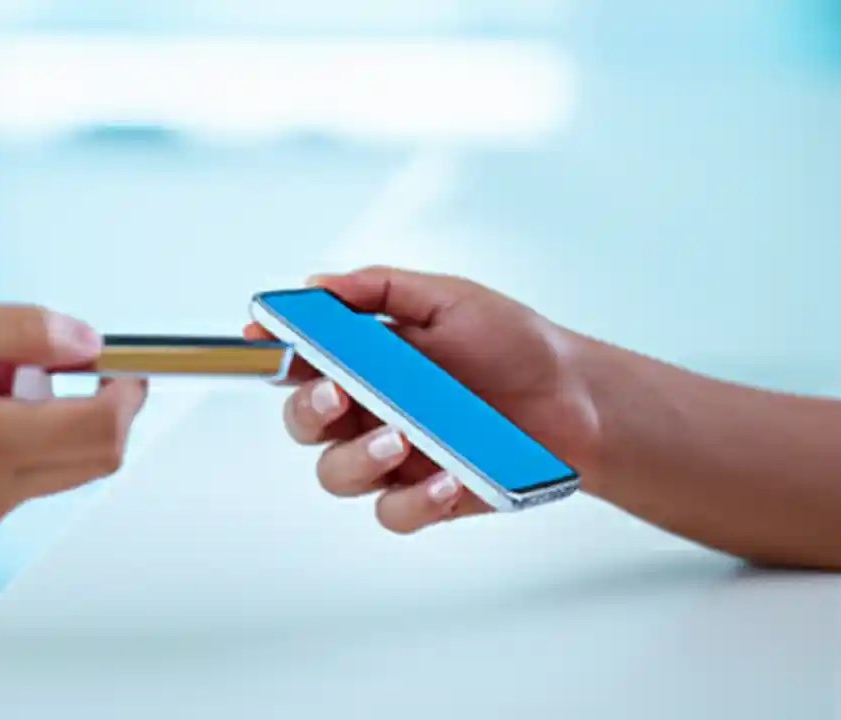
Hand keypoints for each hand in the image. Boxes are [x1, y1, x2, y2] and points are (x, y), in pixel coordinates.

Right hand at [0, 299, 146, 535]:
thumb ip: (22, 330)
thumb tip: (89, 340)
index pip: (99, 430)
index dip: (127, 395)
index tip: (129, 365)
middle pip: (97, 458)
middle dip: (100, 405)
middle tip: (63, 360)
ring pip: (68, 466)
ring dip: (58, 418)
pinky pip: (34, 475)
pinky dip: (30, 436)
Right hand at [246, 267, 600, 533]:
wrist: (577, 399)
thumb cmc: (514, 345)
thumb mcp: (448, 299)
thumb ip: (379, 291)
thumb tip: (316, 285)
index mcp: (365, 360)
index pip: (301, 359)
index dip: (273, 350)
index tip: (262, 338)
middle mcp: (369, 410)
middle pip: (302, 422)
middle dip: (307, 409)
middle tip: (336, 395)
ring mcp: (394, 458)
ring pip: (335, 474)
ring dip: (357, 458)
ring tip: (399, 439)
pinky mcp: (425, 498)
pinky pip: (391, 511)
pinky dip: (411, 500)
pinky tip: (443, 481)